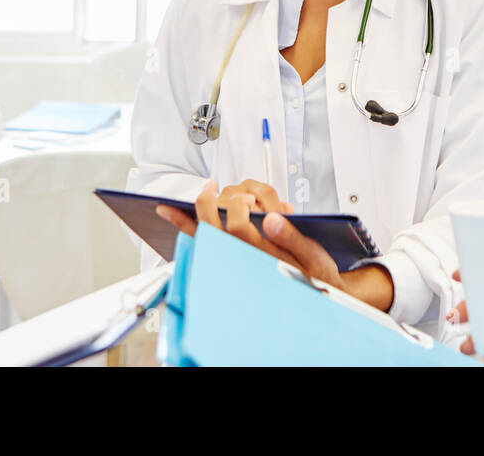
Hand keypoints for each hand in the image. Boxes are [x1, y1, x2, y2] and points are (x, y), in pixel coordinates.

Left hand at [157, 179, 393, 311]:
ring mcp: (232, 261)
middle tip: (214, 187)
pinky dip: (183, 226)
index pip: (237, 225)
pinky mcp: (227, 261)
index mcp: (263, 255)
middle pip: (212, 227)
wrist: (313, 295)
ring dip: (196, 211)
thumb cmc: (313, 274)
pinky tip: (170, 212)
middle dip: (211, 202)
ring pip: (203, 234)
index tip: (247, 195)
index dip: (237, 205)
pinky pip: (200, 243)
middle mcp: (242, 259)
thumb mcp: (312, 256)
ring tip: (207, 191)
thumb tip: (271, 218)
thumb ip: (292, 237)